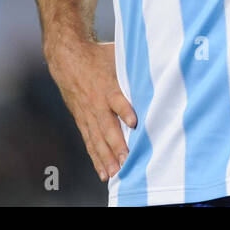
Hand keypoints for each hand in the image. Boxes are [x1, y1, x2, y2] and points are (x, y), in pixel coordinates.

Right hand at [47, 39, 136, 181]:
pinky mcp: (82, 121)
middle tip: (127, 160)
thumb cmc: (98, 56)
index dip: (125, 110)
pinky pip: (90, 142)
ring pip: (97, 139)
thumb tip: (162, 64)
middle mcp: (97, 103)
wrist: (67, 58)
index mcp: (107, 85)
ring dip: (106, 157)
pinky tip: (104, 173)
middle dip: (117, 144)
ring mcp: (88, 114)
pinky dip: (96, 158)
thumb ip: (135, 66)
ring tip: (115, 173)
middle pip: (107, 126)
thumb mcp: (117, 55)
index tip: (133, 122)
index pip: (117, 99)